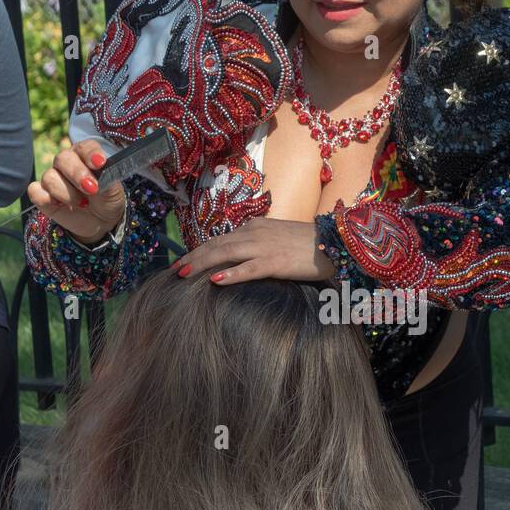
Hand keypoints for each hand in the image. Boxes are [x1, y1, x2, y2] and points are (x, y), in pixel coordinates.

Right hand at [27, 137, 125, 242]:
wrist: (100, 221)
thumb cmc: (107, 199)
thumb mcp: (113, 190)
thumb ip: (106, 179)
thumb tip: (97, 176)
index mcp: (85, 155)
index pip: (85, 147)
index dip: (91, 154)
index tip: (100, 163)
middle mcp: (66, 163)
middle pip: (62, 159)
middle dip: (77, 174)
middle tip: (92, 189)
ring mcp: (53, 178)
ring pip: (49, 177)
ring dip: (66, 193)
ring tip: (82, 203)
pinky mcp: (43, 196)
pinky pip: (35, 191)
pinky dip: (46, 199)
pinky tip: (60, 205)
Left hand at [172, 216, 336, 284]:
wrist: (333, 242)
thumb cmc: (308, 244)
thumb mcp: (277, 235)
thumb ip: (258, 240)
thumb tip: (241, 251)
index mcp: (254, 227)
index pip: (220, 238)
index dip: (199, 250)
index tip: (184, 261)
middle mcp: (254, 233)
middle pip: (216, 245)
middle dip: (193, 257)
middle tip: (175, 270)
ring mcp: (263, 247)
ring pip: (225, 254)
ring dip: (202, 264)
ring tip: (184, 275)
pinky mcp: (275, 262)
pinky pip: (248, 269)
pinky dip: (230, 274)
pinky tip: (214, 282)